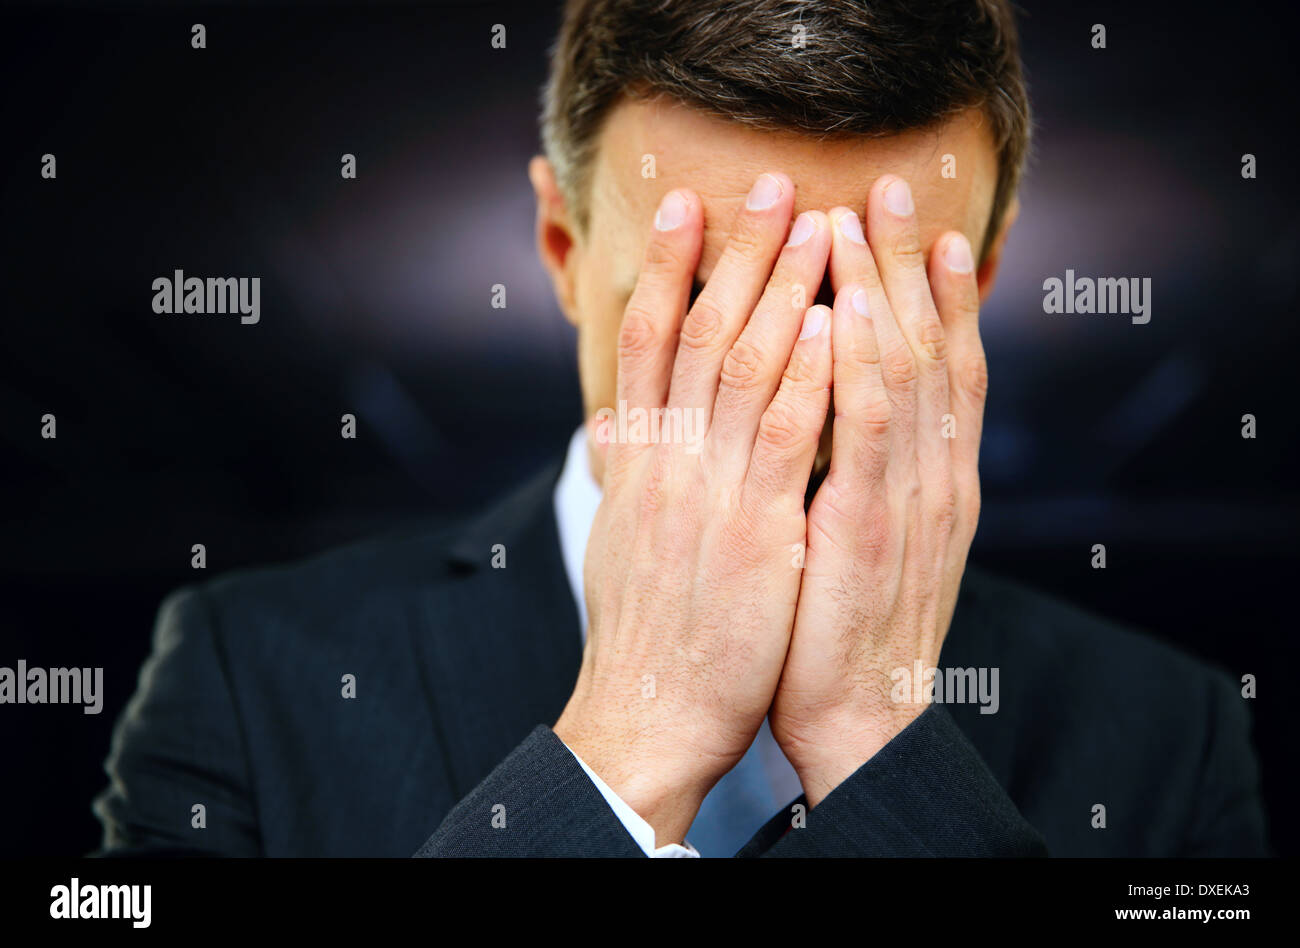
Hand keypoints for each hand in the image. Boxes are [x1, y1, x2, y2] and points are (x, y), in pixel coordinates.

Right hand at [554, 173, 832, 844]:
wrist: (646, 714)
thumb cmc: (643, 630)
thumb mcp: (620, 539)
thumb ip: (626, 475)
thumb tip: (617, 427)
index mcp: (635, 463)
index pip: (646, 343)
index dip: (664, 269)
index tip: (685, 208)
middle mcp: (665, 466)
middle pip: (698, 335)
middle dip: (736, 254)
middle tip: (770, 184)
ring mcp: (708, 497)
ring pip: (743, 371)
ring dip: (783, 292)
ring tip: (816, 226)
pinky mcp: (755, 536)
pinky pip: (784, 441)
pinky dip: (808, 378)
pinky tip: (832, 325)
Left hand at [769, 175, 988, 805]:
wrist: (854, 721)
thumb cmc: (835, 628)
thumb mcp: (847, 538)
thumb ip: (840, 473)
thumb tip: (809, 418)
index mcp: (927, 480)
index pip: (937, 367)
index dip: (932, 295)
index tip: (917, 229)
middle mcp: (932, 477)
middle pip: (925, 347)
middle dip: (904, 265)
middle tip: (886, 187)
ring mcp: (907, 499)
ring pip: (900, 370)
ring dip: (879, 289)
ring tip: (858, 217)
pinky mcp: (867, 527)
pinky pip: (868, 429)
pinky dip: (859, 364)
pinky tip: (843, 308)